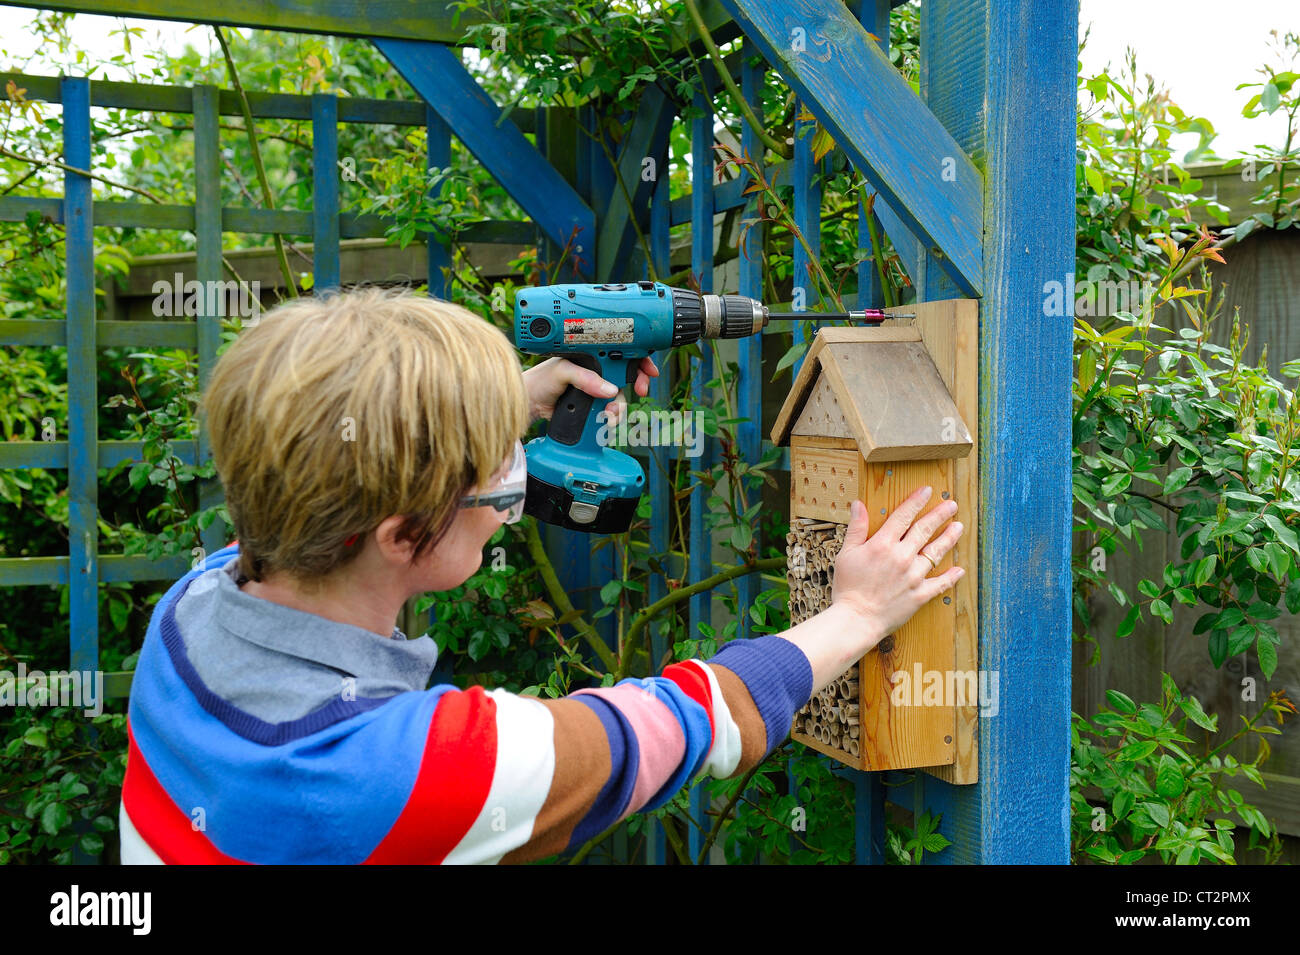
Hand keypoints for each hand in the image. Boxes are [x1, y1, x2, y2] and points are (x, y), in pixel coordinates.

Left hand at [521, 356, 659, 423]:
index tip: (649, 371)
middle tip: (641, 390)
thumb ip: (585, 378)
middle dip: (638, 383)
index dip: (639, 360)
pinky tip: (606, 419)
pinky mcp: (592, 406)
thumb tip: (608, 389)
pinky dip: (612, 417)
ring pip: (620, 396)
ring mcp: (595, 389)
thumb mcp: (562, 372)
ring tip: (611, 412)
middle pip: (628, 375)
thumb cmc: (541, 380)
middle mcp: (596, 371)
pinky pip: (610, 411)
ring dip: (621, 405)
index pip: (622, 352)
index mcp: (592, 355)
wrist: (530, 404)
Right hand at [830, 486, 964, 651]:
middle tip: (952, 505)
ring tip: (958, 527)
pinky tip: (960, 569)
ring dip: (948, 538)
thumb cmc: (847, 587)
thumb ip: (856, 528)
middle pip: (924, 530)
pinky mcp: (919, 595)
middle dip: (939, 515)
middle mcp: (902, 557)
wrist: (856, 619)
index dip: (916, 501)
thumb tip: (858, 504)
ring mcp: (913, 576)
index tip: (927, 490)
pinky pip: (940, 584)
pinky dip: (951, 577)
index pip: (903, 516)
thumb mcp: (846, 554)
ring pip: (936, 553)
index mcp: (882, 545)